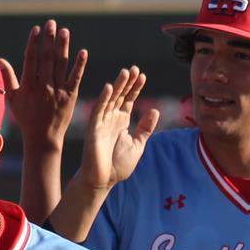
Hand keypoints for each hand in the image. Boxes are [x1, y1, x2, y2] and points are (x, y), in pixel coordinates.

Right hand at [10, 20, 87, 147]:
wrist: (43, 138)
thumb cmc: (26, 118)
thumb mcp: (13, 99)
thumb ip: (8, 77)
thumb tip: (0, 59)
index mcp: (29, 86)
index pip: (31, 60)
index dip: (33, 43)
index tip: (36, 29)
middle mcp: (44, 87)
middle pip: (46, 59)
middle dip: (49, 39)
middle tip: (51, 23)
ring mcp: (58, 91)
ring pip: (61, 65)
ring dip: (63, 47)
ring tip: (65, 31)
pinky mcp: (71, 97)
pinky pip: (76, 78)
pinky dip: (79, 65)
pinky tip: (83, 52)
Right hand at [74, 66, 156, 196]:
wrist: (103, 180)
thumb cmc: (118, 165)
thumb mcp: (138, 145)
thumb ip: (145, 128)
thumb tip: (155, 110)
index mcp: (122, 121)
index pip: (129, 100)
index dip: (136, 88)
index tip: (143, 76)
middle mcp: (111, 118)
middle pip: (121, 95)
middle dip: (128, 82)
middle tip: (135, 68)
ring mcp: (102, 122)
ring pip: (111, 99)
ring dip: (118, 86)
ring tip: (125, 72)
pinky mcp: (94, 128)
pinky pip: (99, 110)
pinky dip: (104, 99)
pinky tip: (110, 87)